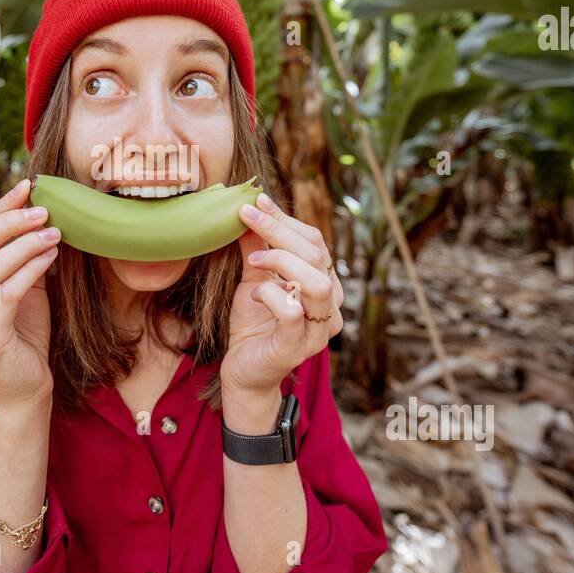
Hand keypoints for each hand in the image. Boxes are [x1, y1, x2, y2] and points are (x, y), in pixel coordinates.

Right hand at [0, 178, 60, 411]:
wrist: (27, 390)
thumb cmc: (24, 335)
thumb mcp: (19, 288)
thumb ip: (18, 256)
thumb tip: (38, 208)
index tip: (27, 188)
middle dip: (6, 223)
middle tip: (42, 209)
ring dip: (22, 246)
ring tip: (54, 232)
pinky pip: (5, 296)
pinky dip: (30, 271)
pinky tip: (51, 258)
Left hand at [221, 194, 344, 394]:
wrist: (243, 371)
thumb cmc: (253, 324)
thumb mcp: (252, 279)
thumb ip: (255, 249)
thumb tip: (248, 210)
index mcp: (324, 283)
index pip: (315, 241)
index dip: (285, 219)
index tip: (256, 201)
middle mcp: (331, 304)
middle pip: (316, 255)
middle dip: (278, 231)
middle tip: (246, 217)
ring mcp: (318, 328)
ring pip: (316, 282)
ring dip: (280, 262)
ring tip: (252, 262)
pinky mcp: (299, 346)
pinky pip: (293, 312)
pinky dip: (271, 296)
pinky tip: (253, 295)